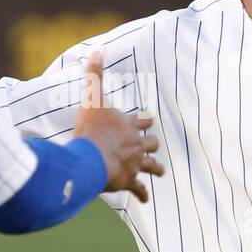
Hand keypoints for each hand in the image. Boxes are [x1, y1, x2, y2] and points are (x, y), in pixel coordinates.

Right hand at [72, 51, 163, 202]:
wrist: (91, 158)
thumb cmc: (92, 129)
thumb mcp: (92, 98)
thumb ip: (94, 76)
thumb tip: (96, 52)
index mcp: (128, 125)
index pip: (143, 120)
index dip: (145, 120)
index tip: (147, 120)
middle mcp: (135, 144)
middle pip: (152, 143)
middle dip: (152, 144)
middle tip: (152, 146)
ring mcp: (134, 164)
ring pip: (152, 166)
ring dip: (156, 168)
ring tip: (160, 172)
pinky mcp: (128, 181)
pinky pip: (139, 189)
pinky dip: (142, 194)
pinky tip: (145, 199)